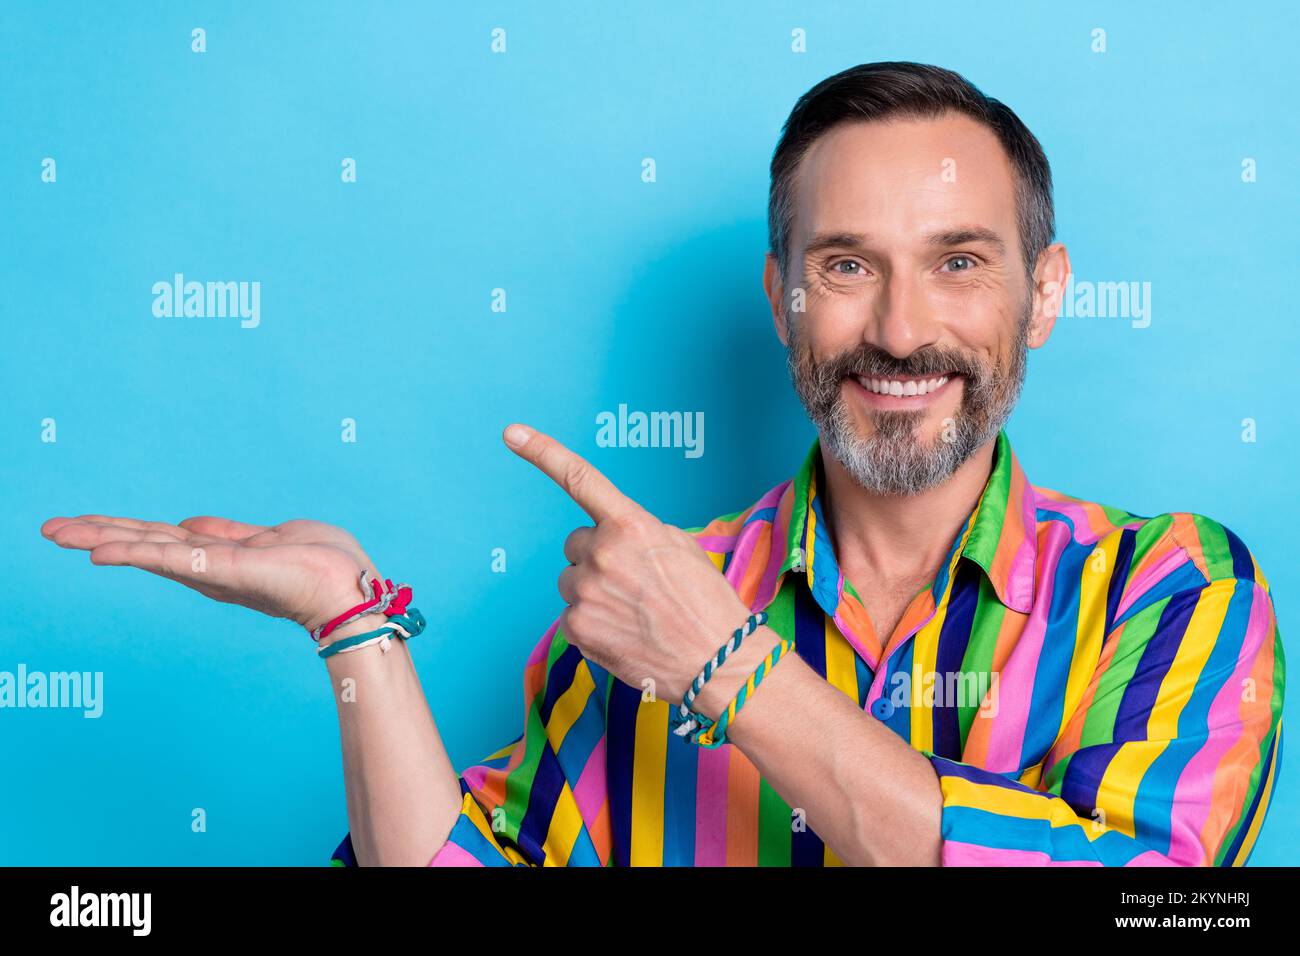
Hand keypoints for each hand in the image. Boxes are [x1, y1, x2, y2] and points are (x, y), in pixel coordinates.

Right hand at [40, 514, 381, 634]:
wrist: (349, 588)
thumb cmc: (321, 564)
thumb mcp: (268, 538)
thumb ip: (226, 533)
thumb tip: (190, 523)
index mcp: (217, 558)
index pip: (161, 540)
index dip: (124, 532)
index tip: (86, 527)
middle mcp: (207, 568)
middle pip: (143, 544)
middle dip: (97, 535)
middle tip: (50, 529)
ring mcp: (211, 571)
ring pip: (146, 549)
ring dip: (100, 539)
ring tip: (57, 532)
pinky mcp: (221, 571)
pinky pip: (169, 558)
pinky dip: (133, 553)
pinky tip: (99, 550)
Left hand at [502, 422, 751, 706]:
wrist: (718, 661)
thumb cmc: (706, 603)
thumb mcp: (679, 547)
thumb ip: (637, 533)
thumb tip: (610, 540)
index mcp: (631, 525)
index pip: (580, 479)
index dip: (541, 452)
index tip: (511, 432)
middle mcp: (602, 553)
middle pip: (575, 544)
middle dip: (595, 557)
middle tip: (632, 583)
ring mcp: (585, 592)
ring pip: (571, 581)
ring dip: (592, 591)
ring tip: (632, 612)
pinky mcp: (576, 627)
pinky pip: (572, 616)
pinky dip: (592, 623)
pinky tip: (624, 634)